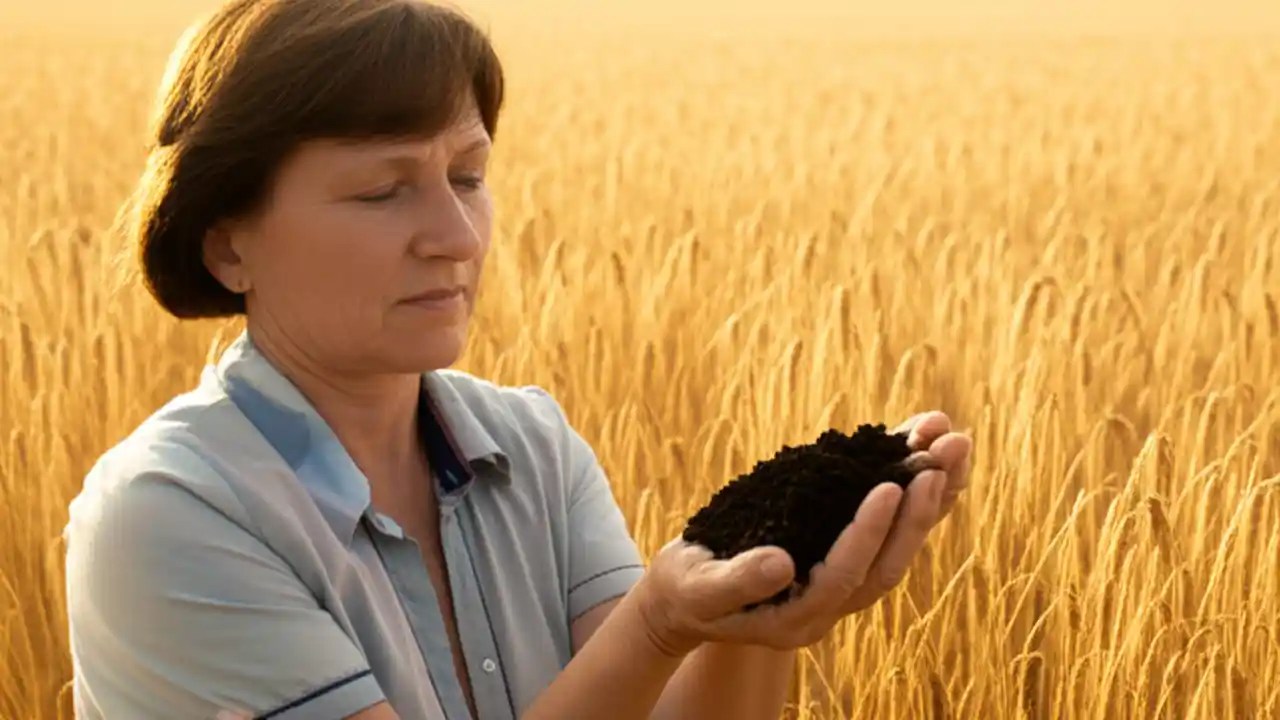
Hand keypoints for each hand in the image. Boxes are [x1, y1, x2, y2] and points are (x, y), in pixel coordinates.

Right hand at [636, 411, 971, 655]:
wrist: (687, 598)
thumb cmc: (687, 590)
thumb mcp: (700, 587)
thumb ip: (739, 580)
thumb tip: (782, 564)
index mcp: (800, 617)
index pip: (847, 576)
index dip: (869, 533)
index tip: (887, 486)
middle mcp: (832, 604)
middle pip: (890, 562)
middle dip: (922, 508)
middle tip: (945, 454)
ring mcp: (843, 580)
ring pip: (899, 542)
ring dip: (931, 492)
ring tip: (952, 438)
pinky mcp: (842, 551)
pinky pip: (888, 522)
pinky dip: (909, 482)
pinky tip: (922, 441)